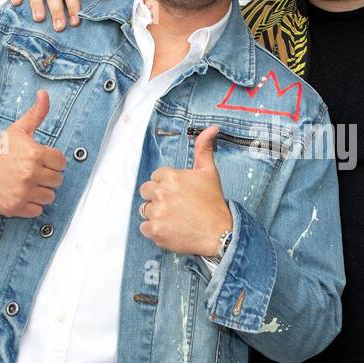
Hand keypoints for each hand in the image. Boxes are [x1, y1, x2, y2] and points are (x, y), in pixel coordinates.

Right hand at [0, 89, 66, 217]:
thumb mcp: (18, 130)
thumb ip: (36, 114)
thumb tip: (44, 93)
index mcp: (35, 154)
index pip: (61, 163)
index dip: (52, 161)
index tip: (40, 160)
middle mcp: (30, 174)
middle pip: (57, 180)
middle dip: (47, 176)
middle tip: (31, 171)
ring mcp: (23, 192)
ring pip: (50, 196)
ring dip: (41, 191)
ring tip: (26, 182)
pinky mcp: (16, 207)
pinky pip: (37, 210)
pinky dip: (31, 205)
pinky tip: (21, 194)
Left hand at [137, 126, 233, 255]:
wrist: (218, 233)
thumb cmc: (214, 203)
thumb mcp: (209, 172)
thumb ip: (204, 149)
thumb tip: (211, 129)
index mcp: (171, 176)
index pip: (156, 177)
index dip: (167, 185)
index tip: (178, 193)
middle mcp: (161, 193)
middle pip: (146, 191)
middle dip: (157, 197)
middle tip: (175, 206)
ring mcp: (157, 212)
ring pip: (145, 209)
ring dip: (156, 214)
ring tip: (174, 218)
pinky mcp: (155, 230)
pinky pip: (145, 228)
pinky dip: (155, 230)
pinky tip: (170, 229)